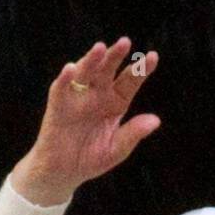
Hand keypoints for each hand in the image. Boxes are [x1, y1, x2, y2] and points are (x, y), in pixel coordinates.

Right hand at [12, 36, 159, 203]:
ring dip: (91, 60)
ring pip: (85, 73)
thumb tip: (156, 120)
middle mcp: (97, 95)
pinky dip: (65, 78)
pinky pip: (61, 88)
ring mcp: (77, 97)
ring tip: (100, 48)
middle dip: (116, 56)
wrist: (63, 172)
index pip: (130, 81)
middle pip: (108, 70)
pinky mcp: (58, 105)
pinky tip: (71, 69)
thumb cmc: (91, 159)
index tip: (153, 57)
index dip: (141, 69)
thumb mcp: (116, 149)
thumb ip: (133, 133)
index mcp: (116, 102)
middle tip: (125, 42)